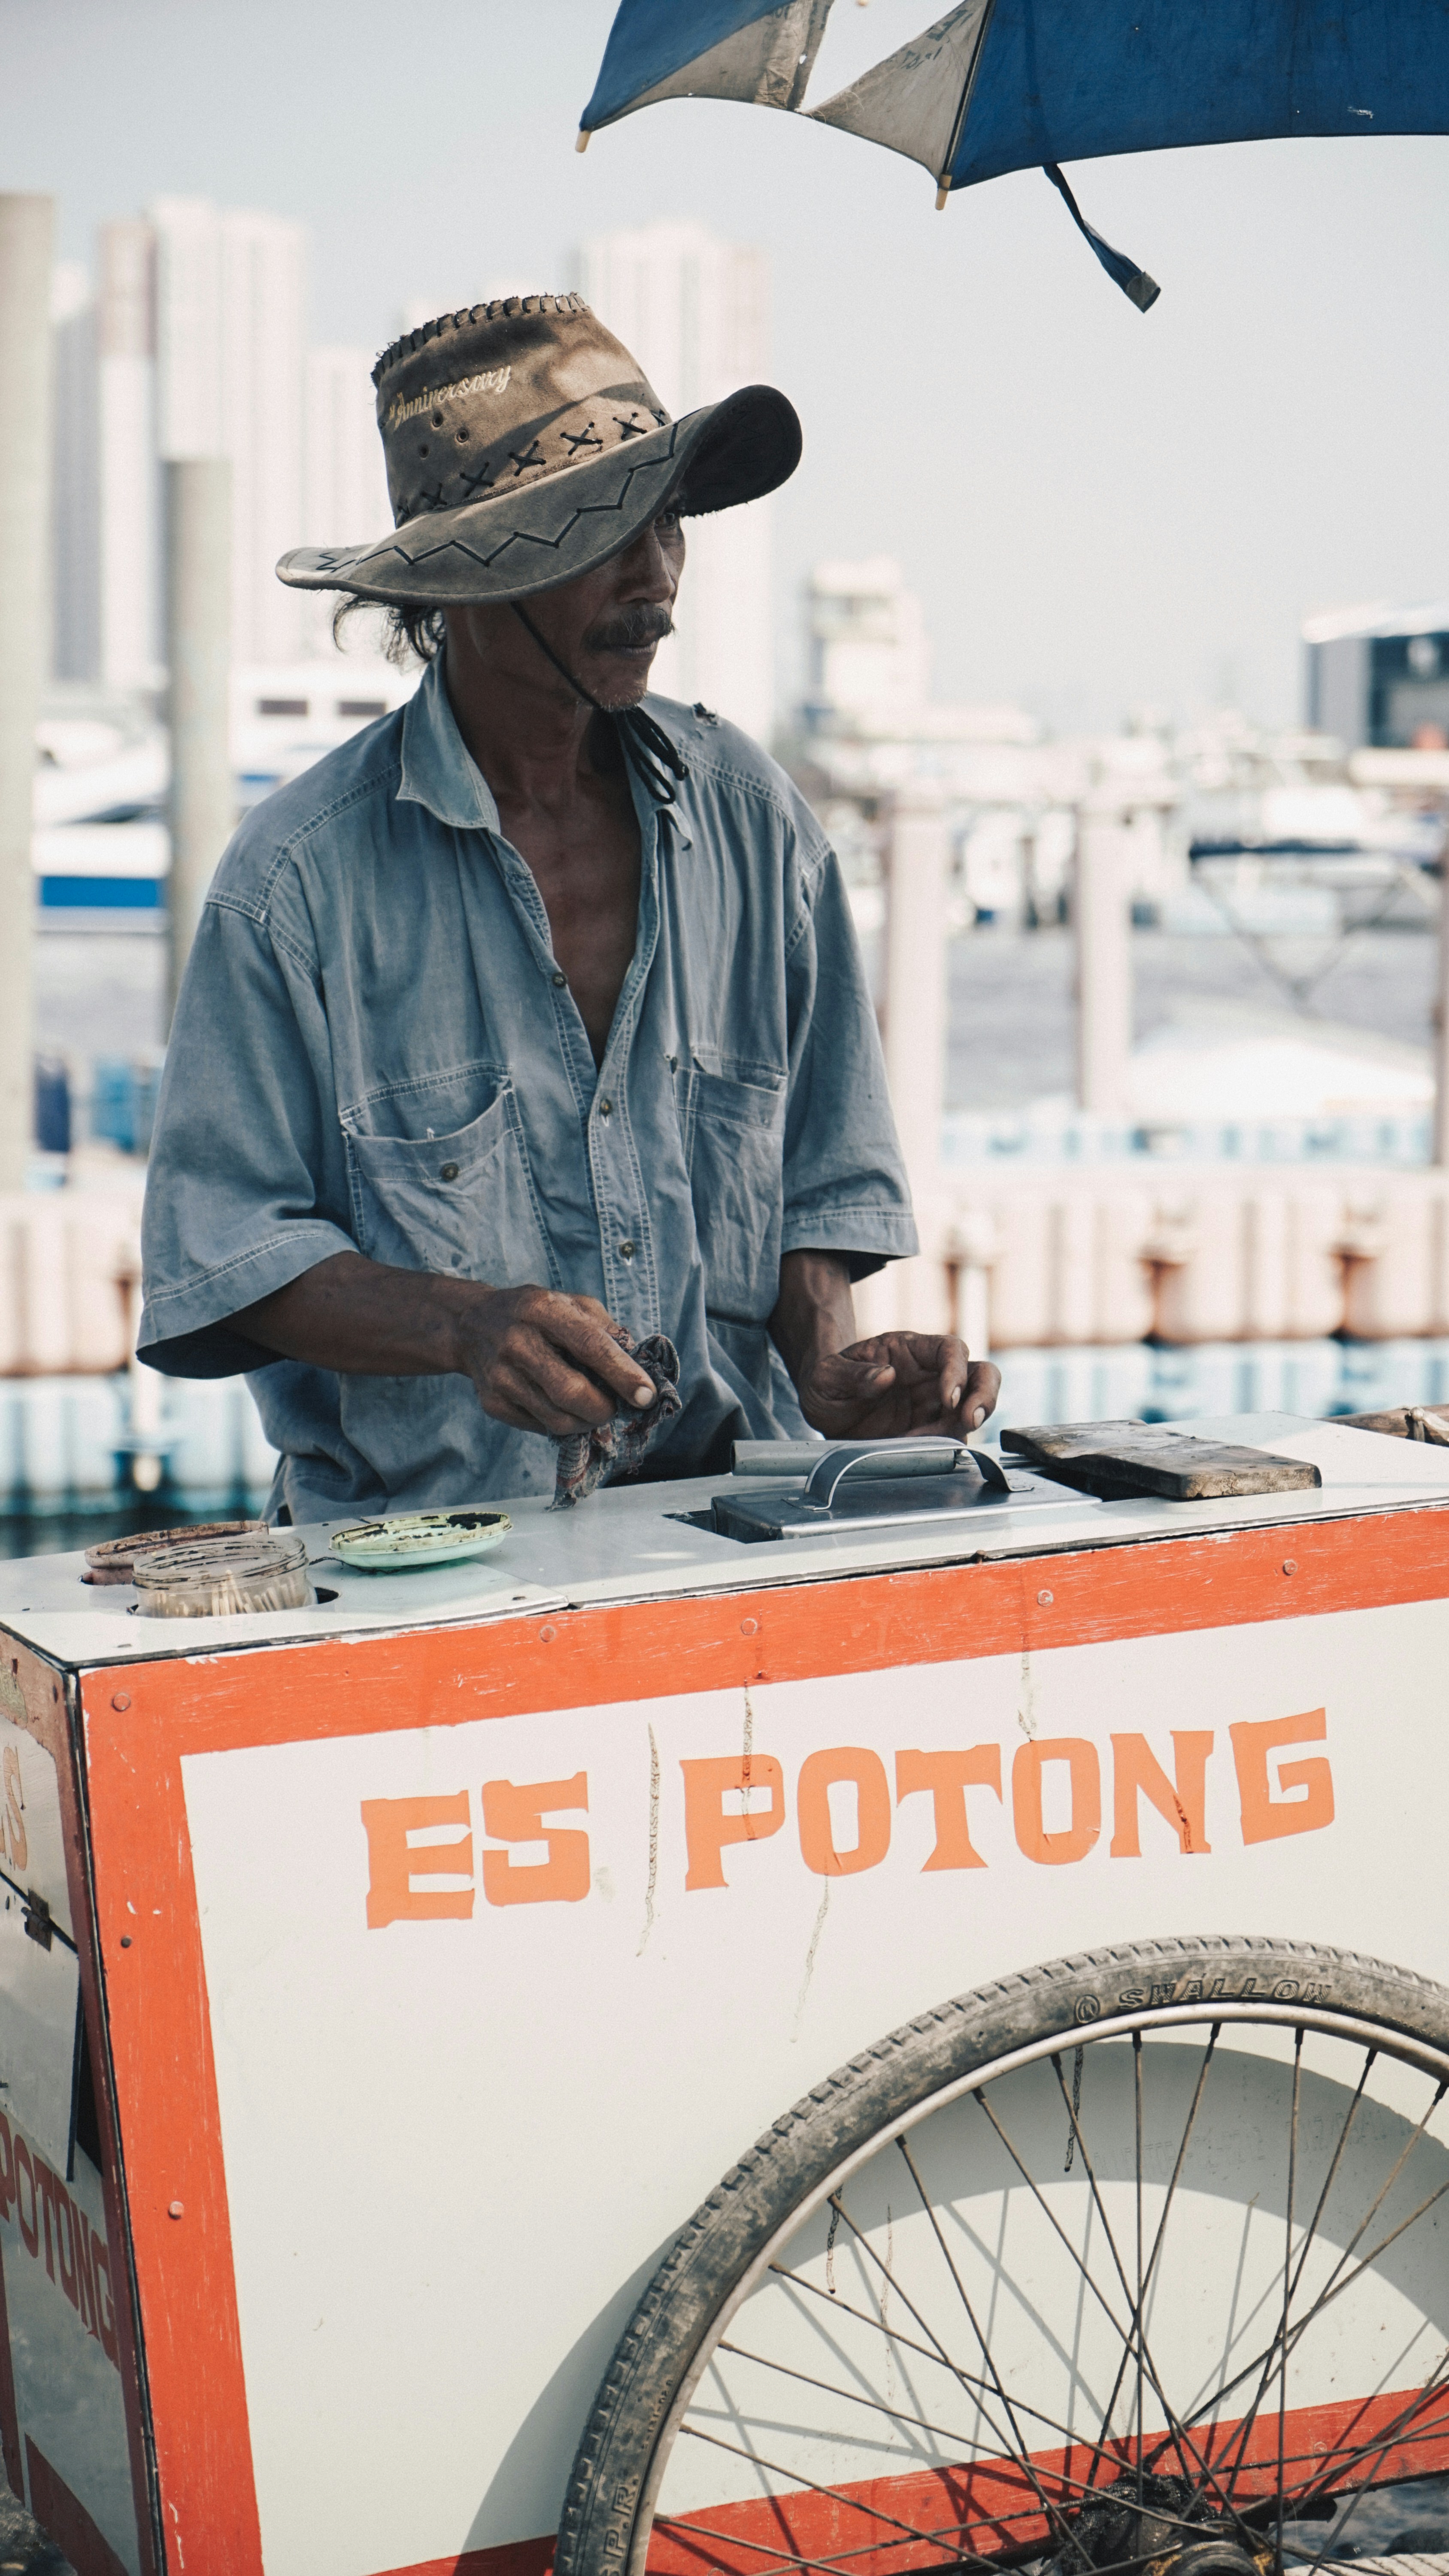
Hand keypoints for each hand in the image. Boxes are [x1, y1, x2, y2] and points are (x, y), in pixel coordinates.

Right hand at [453, 1285, 658, 1438]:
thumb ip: (605, 1328)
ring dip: (585, 1422)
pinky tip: (563, 1409)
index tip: (646, 1396)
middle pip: (569, 1391)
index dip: (622, 1374)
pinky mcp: (492, 1402)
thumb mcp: (570, 1303)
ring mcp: (500, 1375)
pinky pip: (538, 1426)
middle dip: (603, 1409)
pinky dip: (560, 1424)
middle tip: (615, 1408)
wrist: (471, 1325)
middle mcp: (517, 1341)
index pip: (590, 1345)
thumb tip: (638, 1363)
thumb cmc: (535, 1313)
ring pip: (555, 1418)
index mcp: (542, 1309)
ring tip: (592, 1410)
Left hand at [796, 1331, 1000, 1443]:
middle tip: (969, 1419)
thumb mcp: (827, 1375)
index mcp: (910, 1350)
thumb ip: (853, 1374)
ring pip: (975, 1408)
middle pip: (980, 1374)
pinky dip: (946, 1448)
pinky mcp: (930, 1429)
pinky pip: (953, 1437)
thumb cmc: (828, 1381)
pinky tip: (920, 1454)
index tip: (948, 1397)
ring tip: (930, 1444)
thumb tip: (886, 1375)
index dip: (956, 1371)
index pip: (950, 1350)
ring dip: (963, 1428)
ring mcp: (933, 1403)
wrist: (824, 1409)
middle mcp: (930, 1374)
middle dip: (983, 1396)